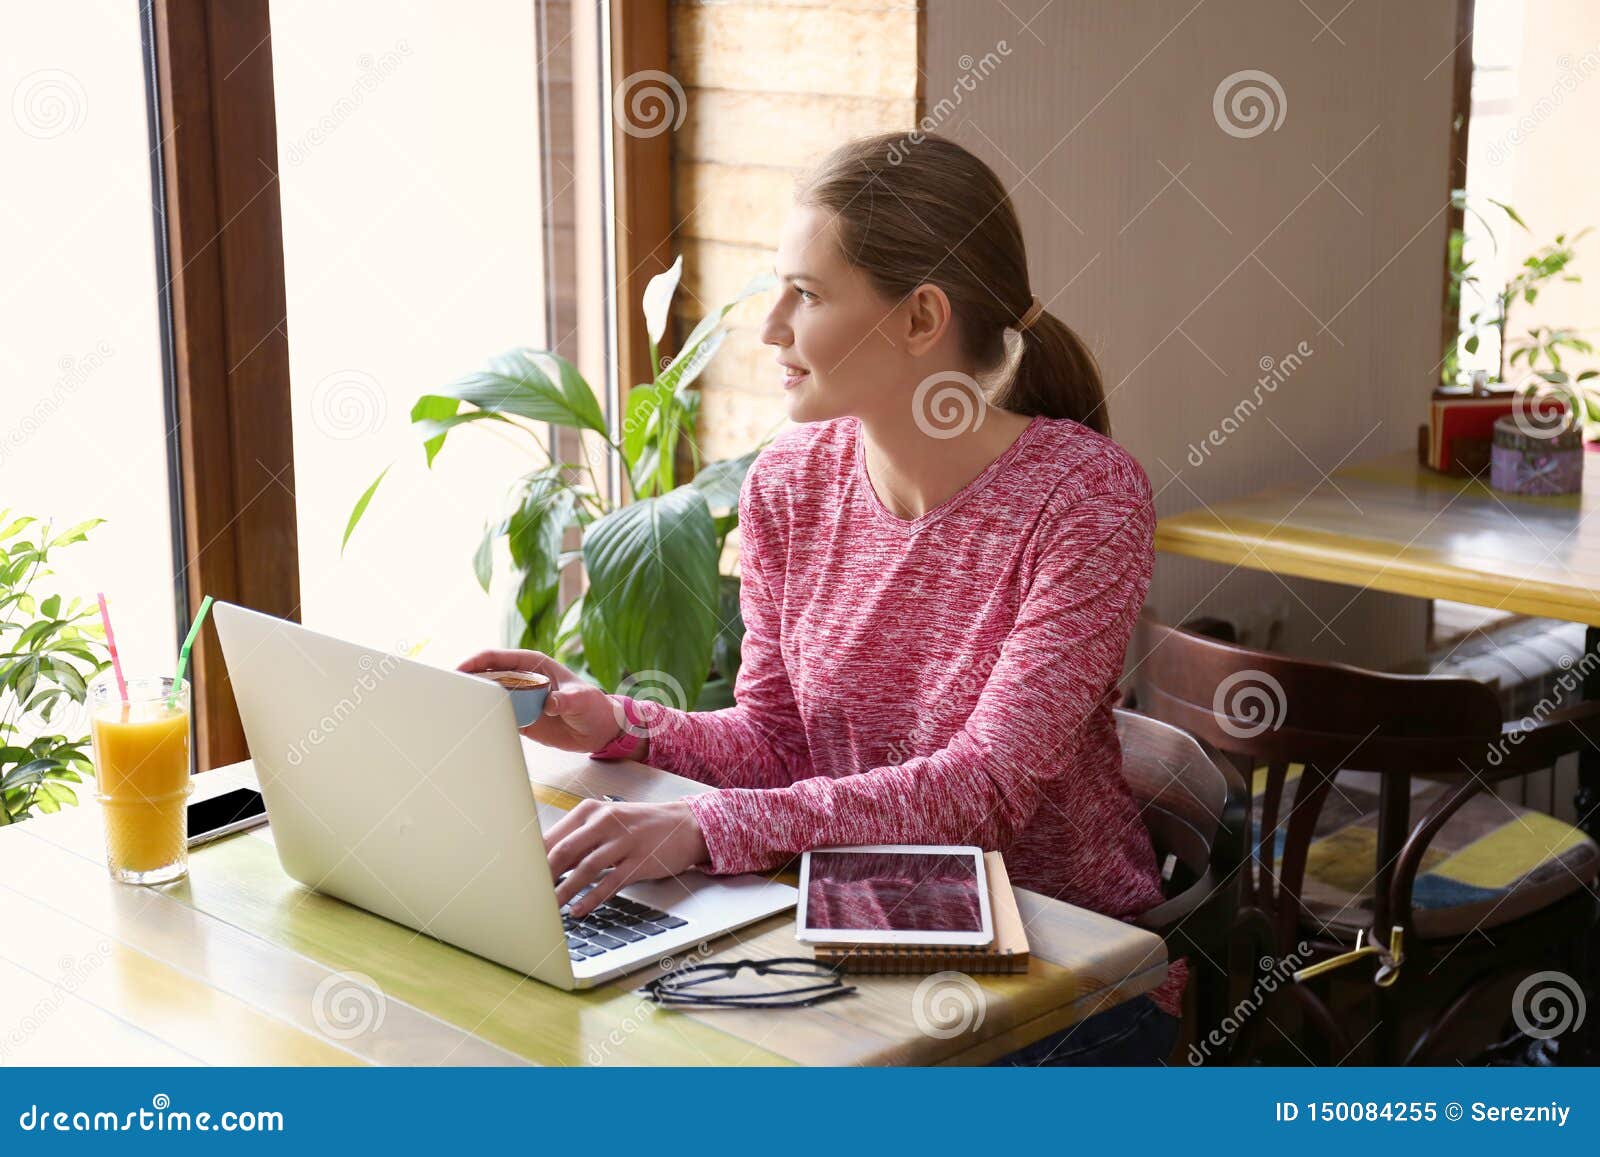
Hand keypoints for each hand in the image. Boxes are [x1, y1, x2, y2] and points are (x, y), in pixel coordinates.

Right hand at [455, 648, 628, 754]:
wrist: (601, 729)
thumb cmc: (594, 706)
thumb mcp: (582, 699)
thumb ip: (566, 700)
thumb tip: (550, 703)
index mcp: (534, 665)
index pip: (497, 658)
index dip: (475, 662)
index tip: (458, 671)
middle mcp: (522, 680)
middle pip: (486, 676)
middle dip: (466, 681)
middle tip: (447, 692)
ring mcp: (520, 700)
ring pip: (489, 698)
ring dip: (473, 702)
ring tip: (453, 711)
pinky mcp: (521, 719)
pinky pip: (498, 717)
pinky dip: (486, 720)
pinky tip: (472, 726)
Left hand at [543, 798, 708, 918]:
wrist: (686, 824)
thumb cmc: (641, 826)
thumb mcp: (608, 822)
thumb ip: (579, 839)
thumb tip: (543, 863)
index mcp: (591, 811)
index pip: (552, 837)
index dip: (533, 860)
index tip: (519, 878)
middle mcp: (606, 822)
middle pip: (564, 852)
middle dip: (543, 878)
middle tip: (529, 896)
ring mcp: (624, 841)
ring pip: (585, 869)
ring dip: (564, 892)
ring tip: (549, 909)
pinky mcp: (640, 860)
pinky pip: (610, 883)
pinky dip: (592, 898)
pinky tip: (579, 910)